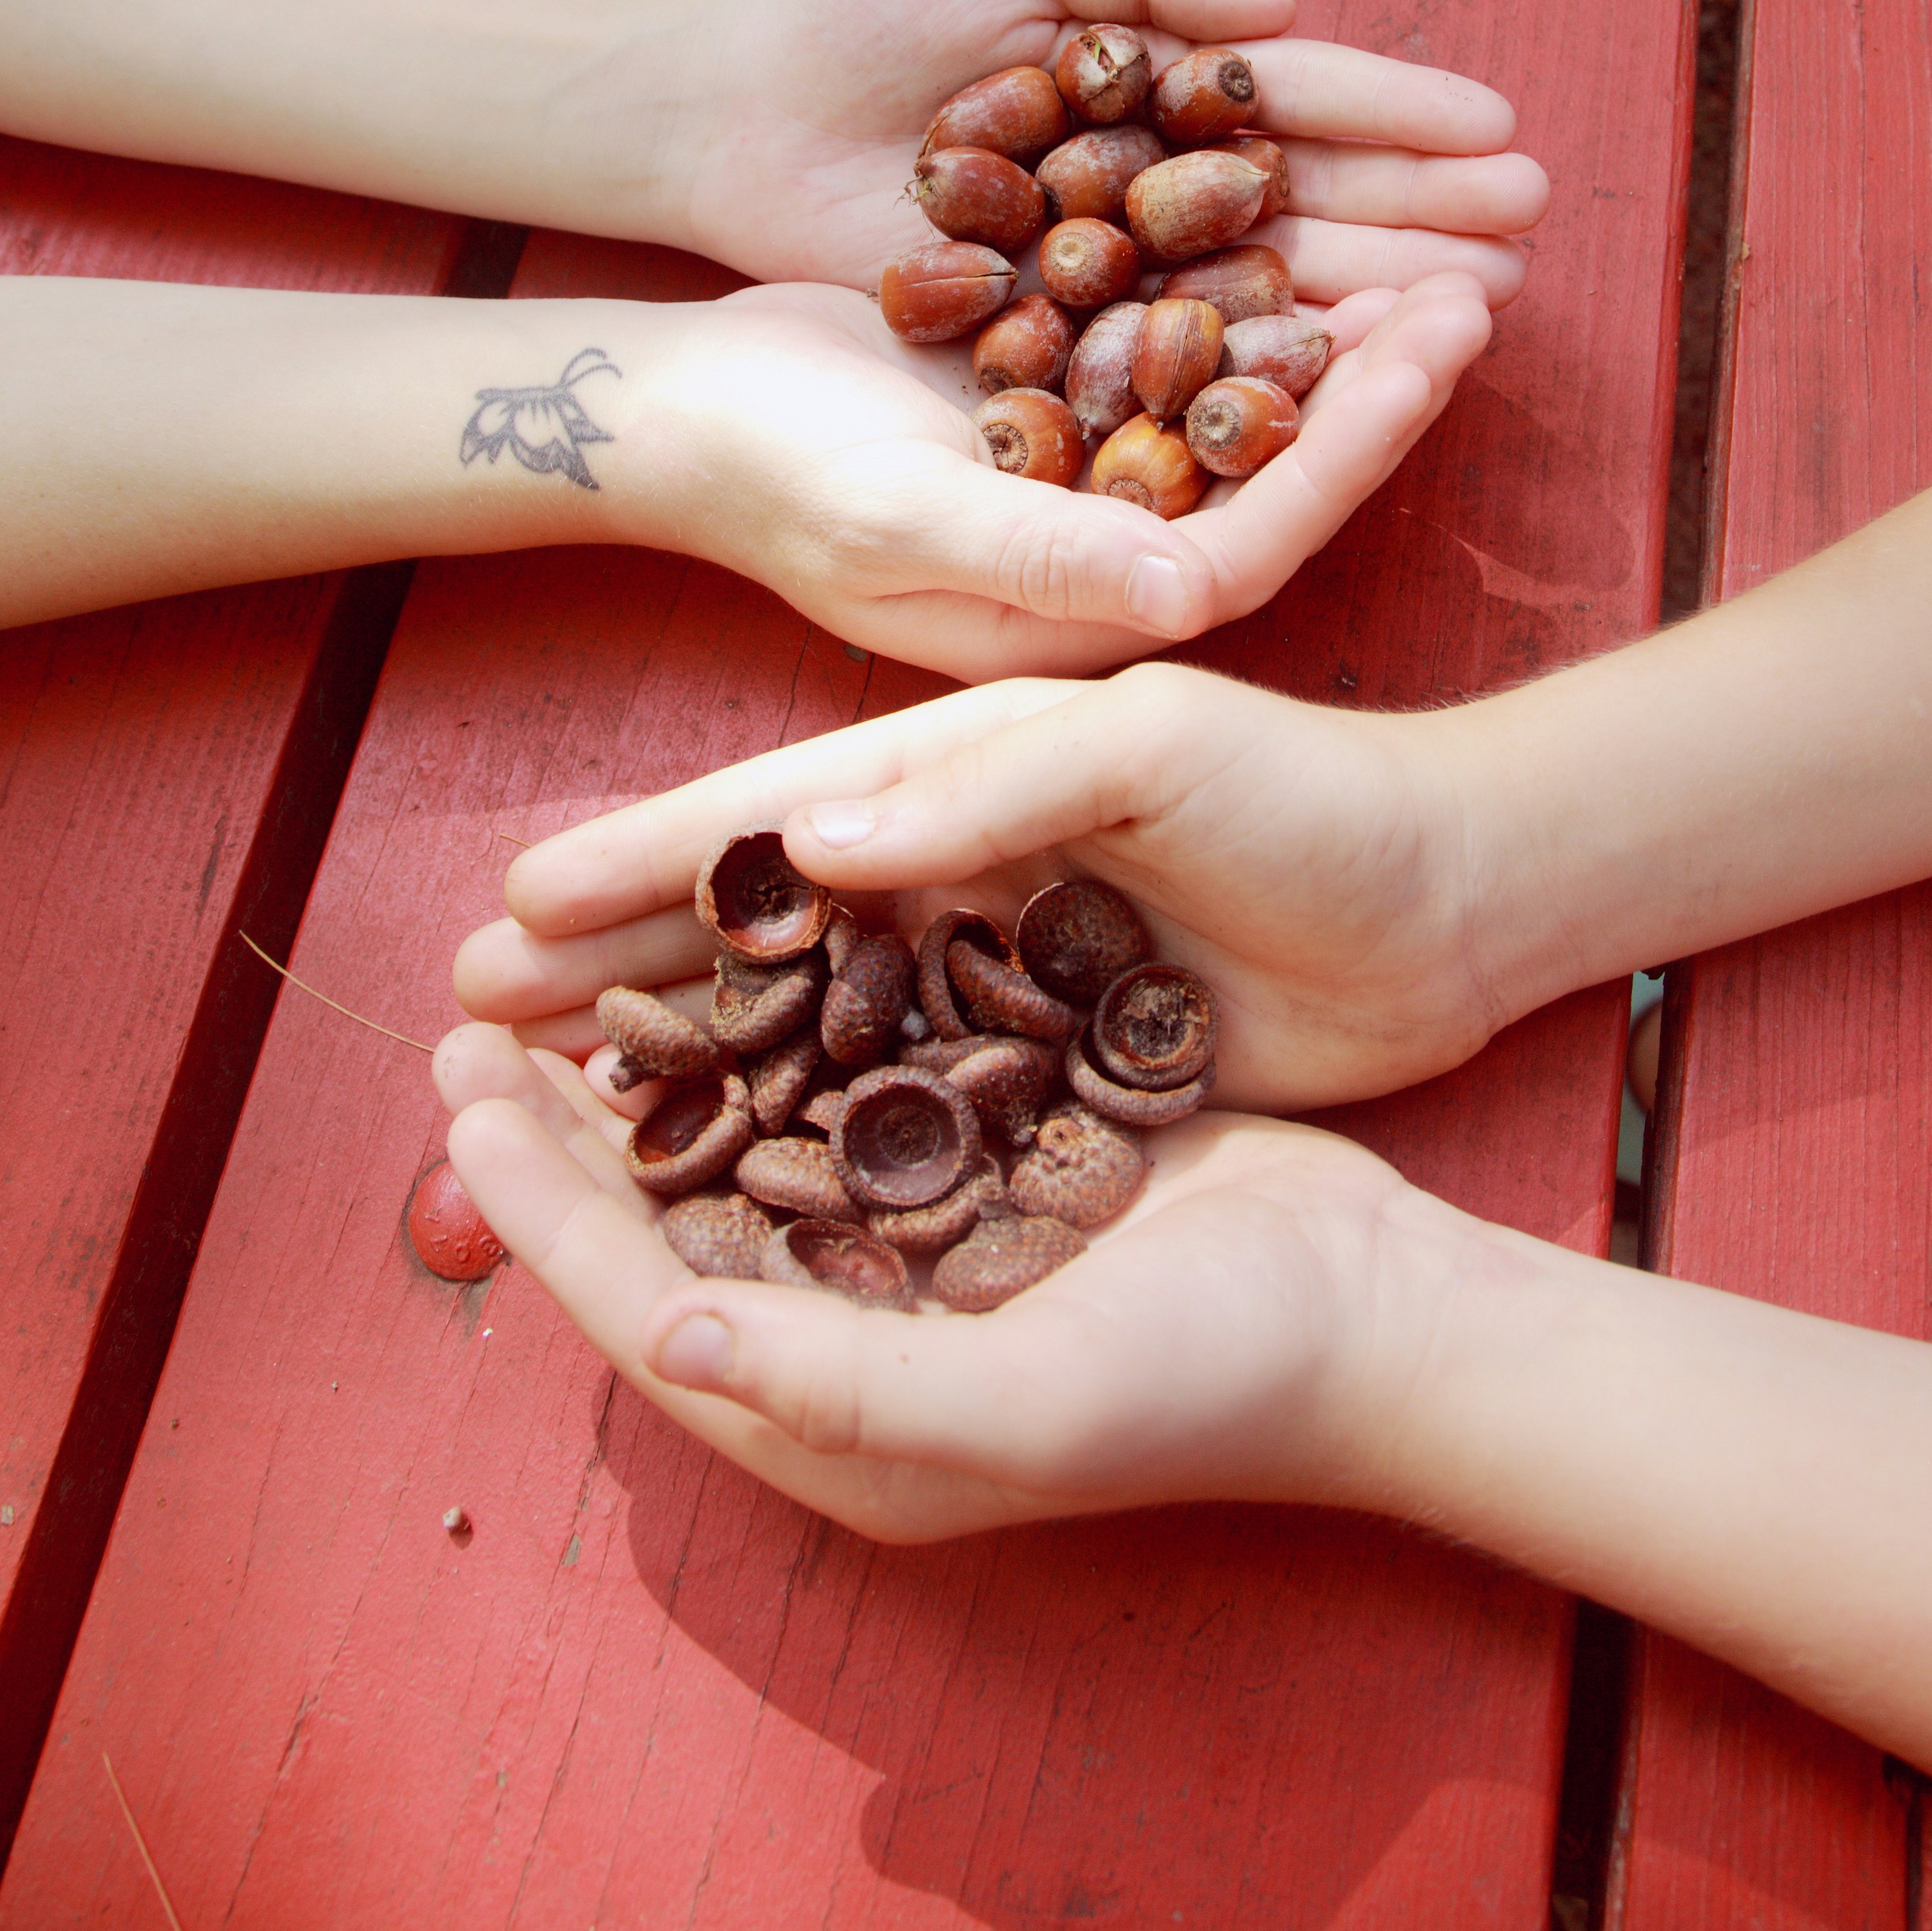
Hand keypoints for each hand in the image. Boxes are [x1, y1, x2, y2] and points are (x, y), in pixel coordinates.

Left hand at [437, 1021, 1443, 1544]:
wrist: (1375, 1315)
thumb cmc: (1207, 1378)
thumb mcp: (1025, 1403)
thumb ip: (842, 1390)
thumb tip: (662, 1343)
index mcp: (842, 1430)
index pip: (643, 1314)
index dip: (544, 1213)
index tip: (467, 1102)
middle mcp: (860, 1352)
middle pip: (668, 1240)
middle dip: (565, 1142)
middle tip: (474, 1030)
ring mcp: (919, 1269)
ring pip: (738, 1172)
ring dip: (652, 1087)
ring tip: (568, 996)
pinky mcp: (978, 1189)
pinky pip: (831, 1119)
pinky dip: (764, 1053)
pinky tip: (729, 976)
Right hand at [462, 655, 1512, 1107]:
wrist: (1458, 902)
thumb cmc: (1318, 799)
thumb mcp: (1161, 752)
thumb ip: (994, 785)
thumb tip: (811, 833)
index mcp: (968, 768)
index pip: (773, 813)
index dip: (645, 860)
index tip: (515, 908)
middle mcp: (960, 866)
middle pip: (753, 918)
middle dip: (618, 962)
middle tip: (473, 1014)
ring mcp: (996, 970)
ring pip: (801, 1015)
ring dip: (681, 1050)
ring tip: (554, 1098)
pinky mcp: (1047, 1061)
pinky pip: (896, 1097)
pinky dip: (805, 1126)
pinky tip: (719, 1178)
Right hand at [624, 270, 1494, 677]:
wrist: (680, 411)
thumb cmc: (771, 476)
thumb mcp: (899, 518)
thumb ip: (1041, 558)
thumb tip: (1193, 598)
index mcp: (1087, 612)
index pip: (1259, 540)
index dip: (1353, 450)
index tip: (1435, 348)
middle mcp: (1111, 557)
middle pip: (1281, 473)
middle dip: (1383, 382)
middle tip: (1484, 280)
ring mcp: (1095, 480)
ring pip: (1252, 408)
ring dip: (1342, 331)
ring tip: (1441, 248)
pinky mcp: (1071, 404)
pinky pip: (1197, 355)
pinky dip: (1261, 292)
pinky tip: (1322, 224)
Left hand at [636, 0, 1547, 297]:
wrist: (732, 102)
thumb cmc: (860, 10)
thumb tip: (1281, 11)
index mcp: (1158, 87)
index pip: (1303, 102)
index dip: (1400, 116)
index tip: (1498, 131)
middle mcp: (1152, 188)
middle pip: (1309, 204)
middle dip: (1422, 214)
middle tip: (1529, 231)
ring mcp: (1108, 273)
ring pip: (1261, 292)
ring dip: (1371, 298)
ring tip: (1476, 303)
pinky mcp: (1049, 344)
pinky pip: (1163, 364)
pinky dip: (1251, 372)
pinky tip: (1341, 378)